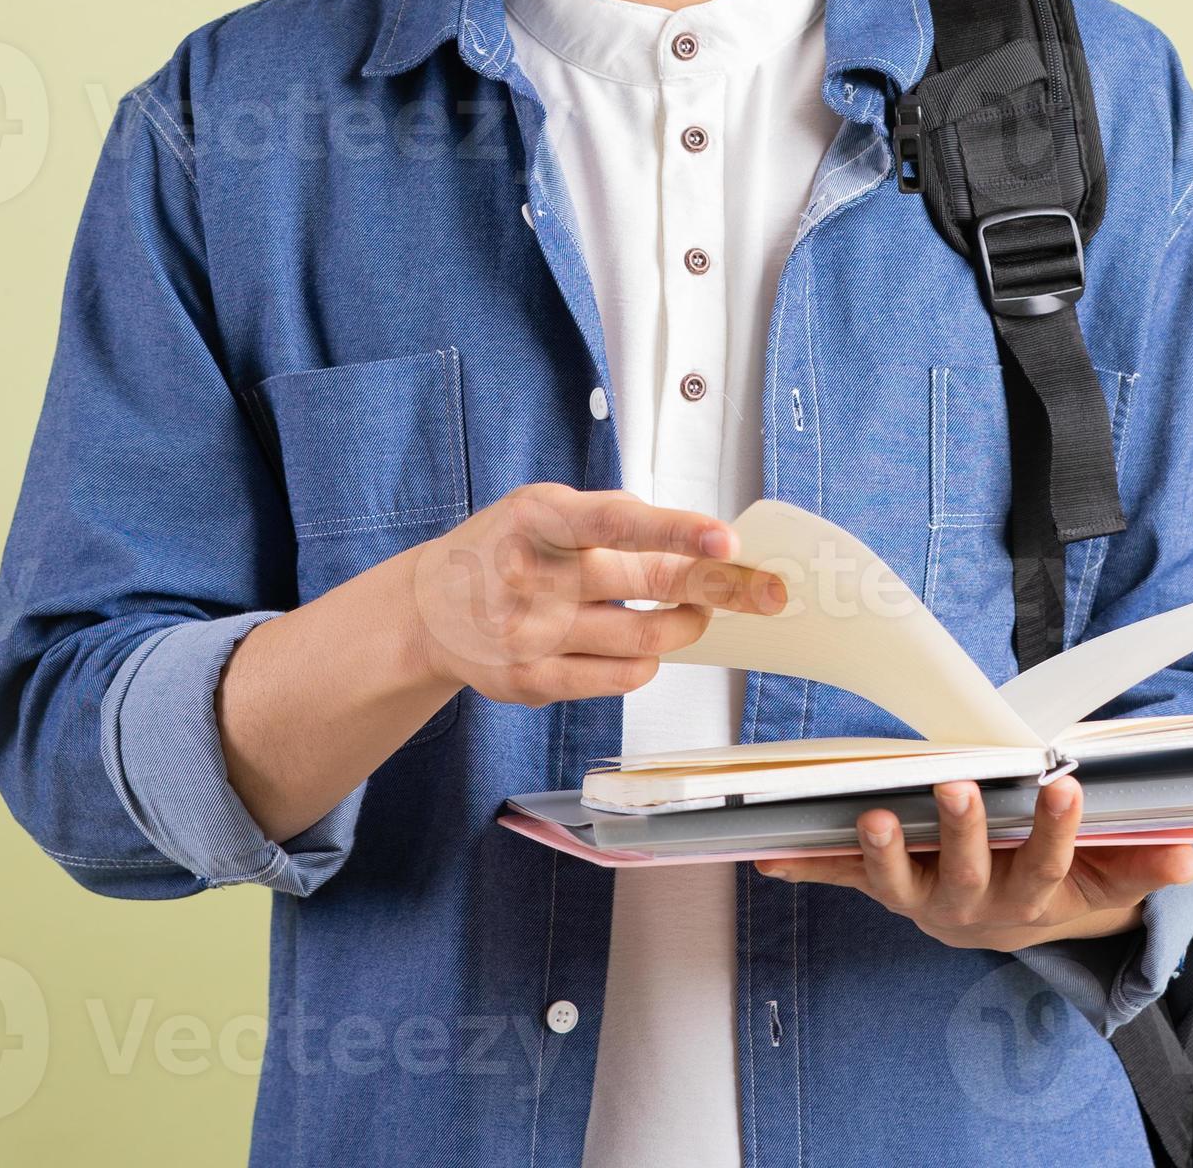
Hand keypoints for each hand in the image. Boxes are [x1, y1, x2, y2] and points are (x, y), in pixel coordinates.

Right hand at [403, 483, 785, 706]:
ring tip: (697, 611)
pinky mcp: (533, 682)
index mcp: (537, 518)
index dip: (678, 532)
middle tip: (765, 589)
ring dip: (687, 625)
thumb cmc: (503, 547)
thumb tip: (702, 542)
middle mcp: (531, 576)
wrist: (427, 610)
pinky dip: (650, 663)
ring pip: (646, 640)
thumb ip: (611, 519)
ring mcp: (530, 634)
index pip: (617, 523)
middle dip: (719, 588)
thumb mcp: (545, 510)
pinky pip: (621, 679)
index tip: (726, 542)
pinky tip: (646, 645)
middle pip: (648, 585)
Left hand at [754, 777, 1192, 952]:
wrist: (1008, 921)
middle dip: (964, 833)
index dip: (1056, 829)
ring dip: (882, 854)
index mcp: (1033, 897)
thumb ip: (1144, 863)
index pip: (1049, 863)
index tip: (1064, 785)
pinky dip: (807, 868)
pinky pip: (843, 879)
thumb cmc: (1058, 882)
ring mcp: (922, 899)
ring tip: (873, 817)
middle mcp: (973, 905)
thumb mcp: (1109, 877)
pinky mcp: (885, 888)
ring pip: (899, 885)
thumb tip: (1189, 855)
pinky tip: (770, 856)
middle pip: (969, 874)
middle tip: (959, 789)